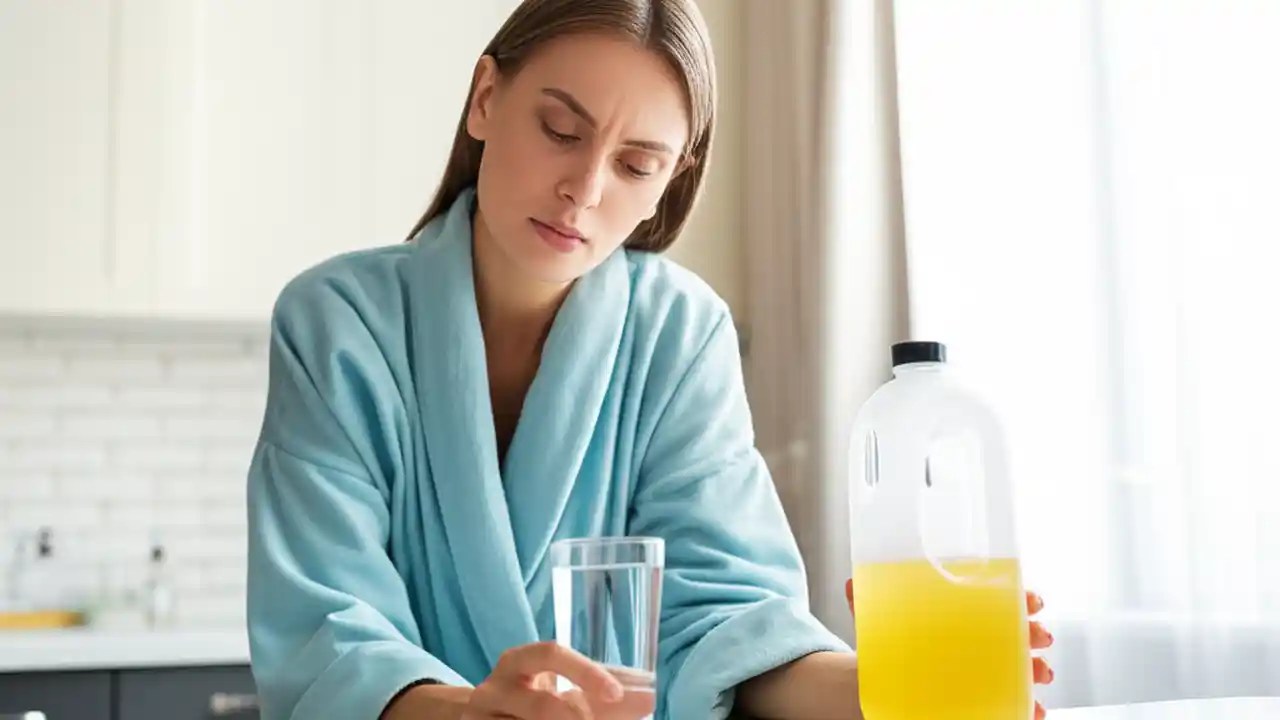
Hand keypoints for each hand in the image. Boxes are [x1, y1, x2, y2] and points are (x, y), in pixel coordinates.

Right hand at [461, 641, 654, 719]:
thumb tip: (648, 700)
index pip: (550, 654)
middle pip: (541, 706)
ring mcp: (482, 719)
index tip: (616, 693)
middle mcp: (494, 688)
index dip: (585, 671)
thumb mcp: (557, 689)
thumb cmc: (530, 698)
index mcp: (517, 661)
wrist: (479, 717)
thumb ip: (598, 694)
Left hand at [845, 579, 1055, 719]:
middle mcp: (984, 642)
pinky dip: (1027, 708)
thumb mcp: (881, 625)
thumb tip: (851, 584)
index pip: (1002, 600)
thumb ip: (867, 605)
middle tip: (1038, 636)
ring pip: (1024, 668)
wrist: (886, 685)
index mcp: (966, 615)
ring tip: (1039, 673)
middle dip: (1035, 632)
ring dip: (1038, 669)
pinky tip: (1031, 711)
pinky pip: (1013, 704)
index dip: (1022, 598)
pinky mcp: (984, 700)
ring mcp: (987, 671)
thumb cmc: (897, 647)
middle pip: (1021, 633)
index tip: (1031, 599)